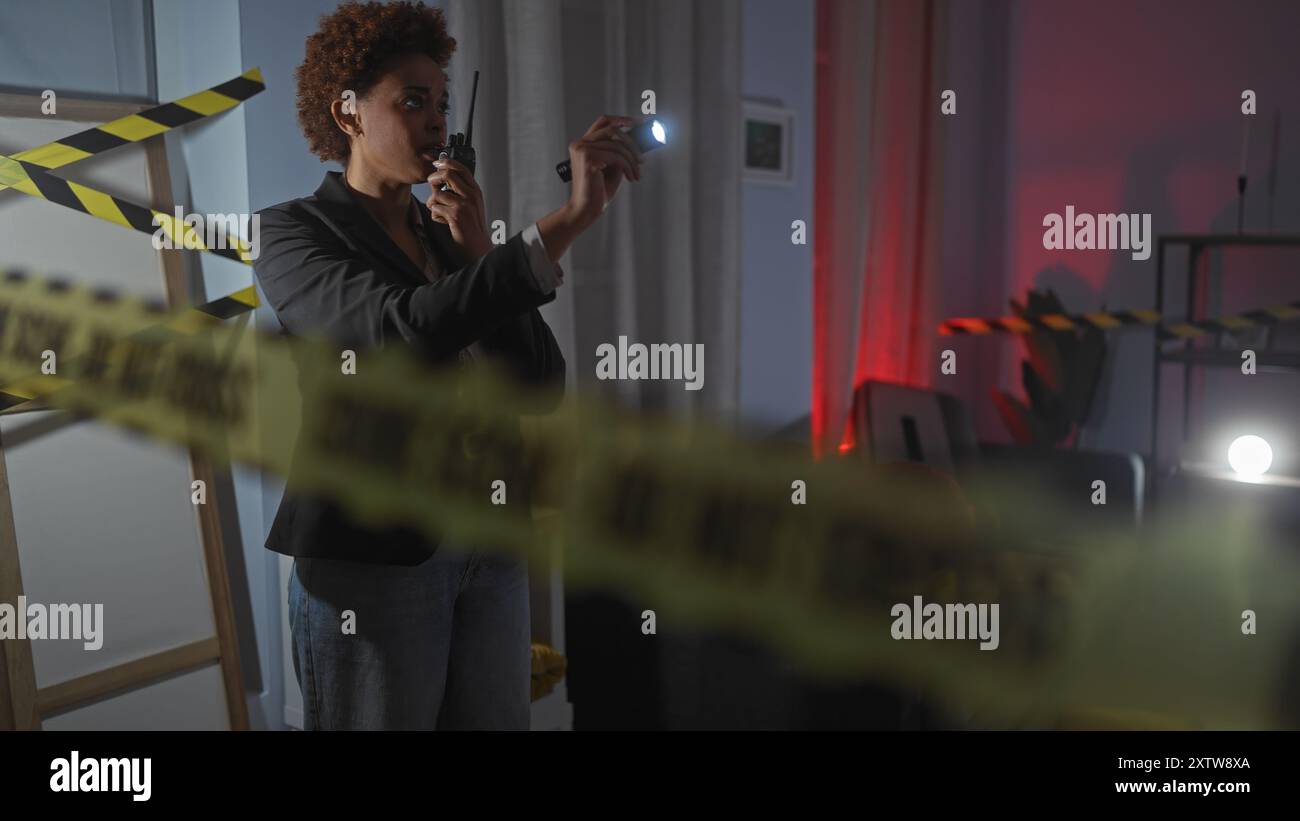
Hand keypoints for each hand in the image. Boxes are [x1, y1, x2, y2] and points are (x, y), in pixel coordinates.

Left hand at [425, 158, 492, 258]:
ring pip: (438, 193)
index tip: (436, 163)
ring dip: (433, 203)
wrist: (477, 246)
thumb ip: (458, 191)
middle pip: (448, 175)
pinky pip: (435, 208)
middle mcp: (472, 195)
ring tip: (439, 212)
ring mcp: (464, 205)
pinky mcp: (456, 215)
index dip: (446, 162)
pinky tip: (443, 221)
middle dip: (434, 178)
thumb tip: (438, 180)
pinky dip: (435, 216)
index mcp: (475, 191)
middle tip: (431, 184)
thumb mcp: (469, 205)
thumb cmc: (471, 226)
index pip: (461, 168)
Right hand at [564, 114, 642, 228]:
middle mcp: (580, 143)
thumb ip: (620, 152)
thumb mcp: (614, 167)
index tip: (638, 123)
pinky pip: (616, 156)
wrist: (587, 210)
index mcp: (584, 144)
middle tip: (642, 160)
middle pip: (613, 131)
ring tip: (637, 174)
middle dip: (632, 144)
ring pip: (617, 145)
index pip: (603, 122)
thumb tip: (640, 140)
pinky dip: (628, 167)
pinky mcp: (587, 157)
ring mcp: (582, 149)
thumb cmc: (599, 191)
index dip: (621, 119)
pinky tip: (631, 178)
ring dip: (632, 161)